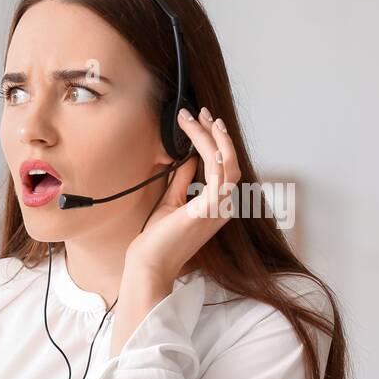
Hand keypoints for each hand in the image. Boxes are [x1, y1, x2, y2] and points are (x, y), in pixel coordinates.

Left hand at [124, 106, 239, 282]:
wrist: (149, 265)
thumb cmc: (158, 239)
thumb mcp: (172, 201)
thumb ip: (183, 180)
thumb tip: (188, 158)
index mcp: (218, 204)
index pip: (223, 166)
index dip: (215, 141)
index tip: (202, 121)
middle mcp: (224, 206)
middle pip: (229, 160)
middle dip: (216, 134)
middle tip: (201, 113)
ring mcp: (219, 208)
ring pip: (227, 164)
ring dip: (212, 139)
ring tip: (198, 119)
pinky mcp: (208, 210)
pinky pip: (220, 177)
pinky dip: (215, 157)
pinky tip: (206, 142)